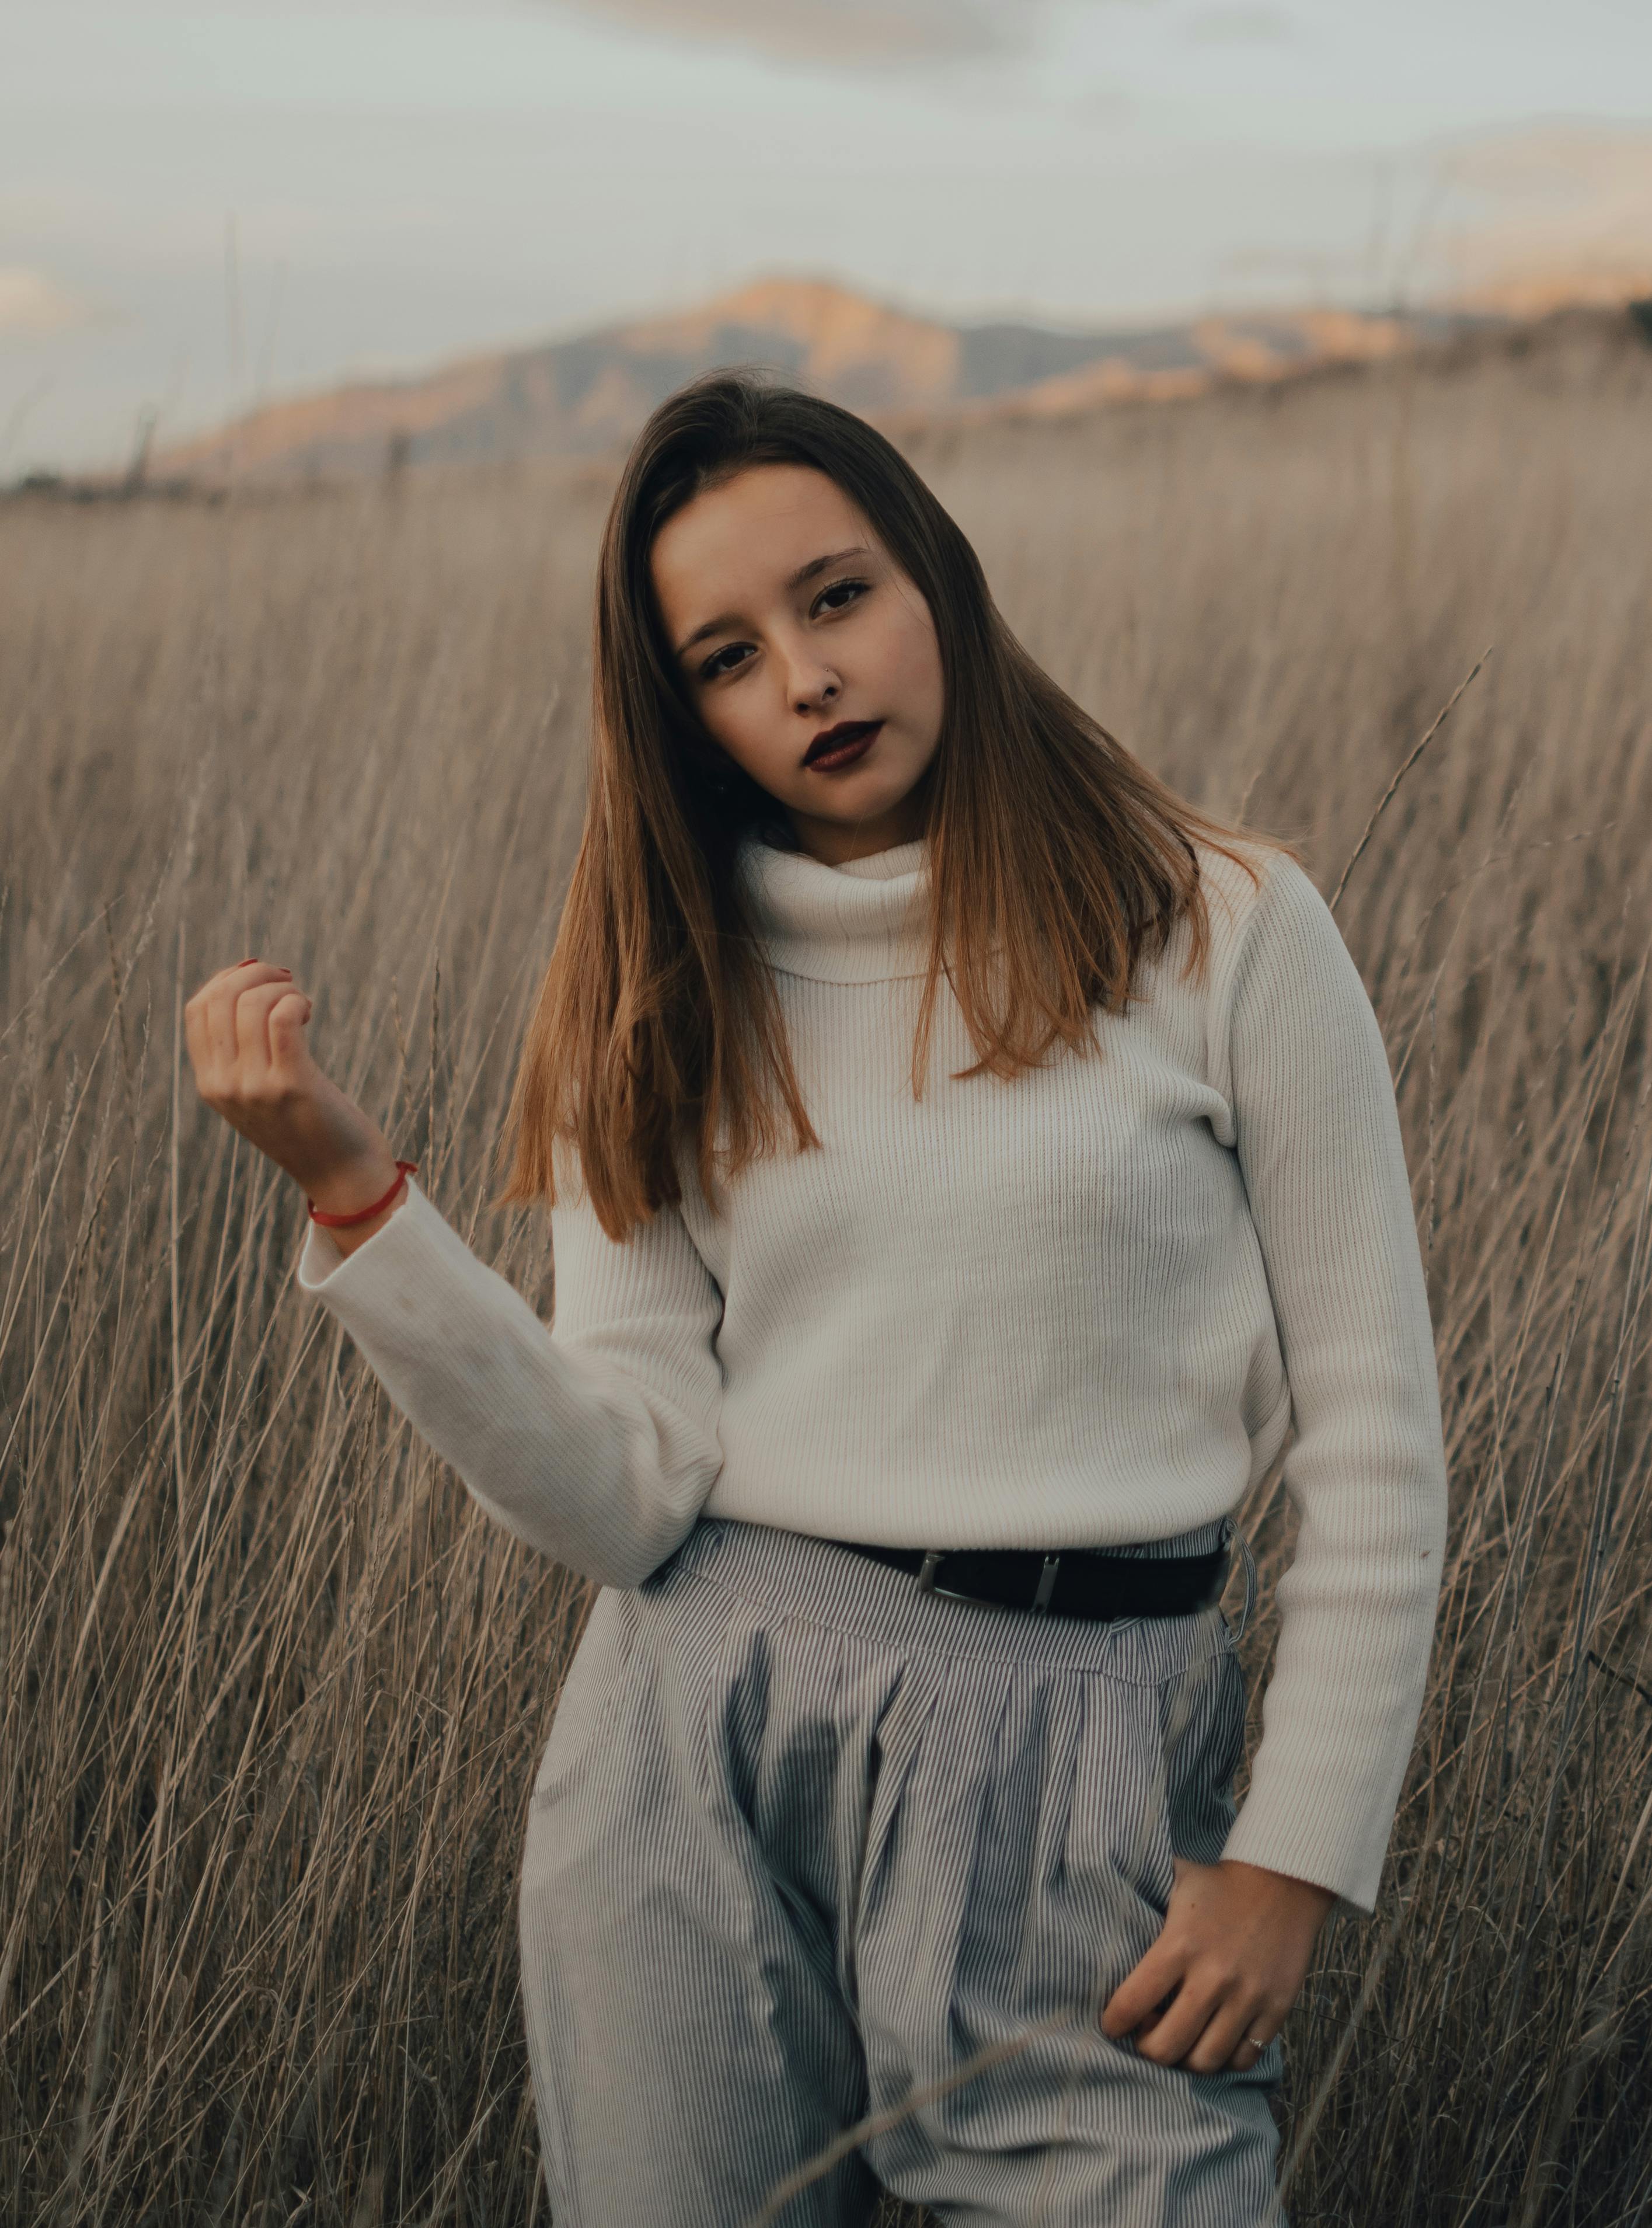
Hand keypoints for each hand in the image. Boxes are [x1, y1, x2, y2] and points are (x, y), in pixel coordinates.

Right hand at [184, 958, 402, 1234]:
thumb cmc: (307, 1124)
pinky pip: (283, 1019)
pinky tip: (308, 1012)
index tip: (260, 979)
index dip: (228, 979)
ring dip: (283, 989)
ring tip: (302, 1005)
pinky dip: (296, 1002)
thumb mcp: (258, 1092)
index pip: (197, 1009)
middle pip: (221, 999)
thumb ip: (243, 1053)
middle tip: (288, 983)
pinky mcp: (292, 1085)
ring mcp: (255, 1087)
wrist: (340, 1174)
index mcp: (210, 1083)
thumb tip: (247, 981)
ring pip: (253, 1004)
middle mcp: (225, 1085)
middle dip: (256, 975)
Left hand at [1100, 1857, 1333, 2073]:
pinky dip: (1225, 2058)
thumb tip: (1103, 1902)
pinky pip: (1244, 2057)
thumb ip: (1143, 1899)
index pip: (1132, 2002)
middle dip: (1148, 2050)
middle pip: (1166, 2047)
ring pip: (1205, 2060)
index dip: (1114, 2022)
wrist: (1285, 1879)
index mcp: (1179, 1945)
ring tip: (1181, 2041)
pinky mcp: (1276, 2008)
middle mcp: (1212, 1977)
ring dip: (1186, 2058)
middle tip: (1146, 2037)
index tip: (1112, 2025)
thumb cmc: (1221, 1882)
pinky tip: (1216, 2038)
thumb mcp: (1176, 1881)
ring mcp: (1247, 1997)